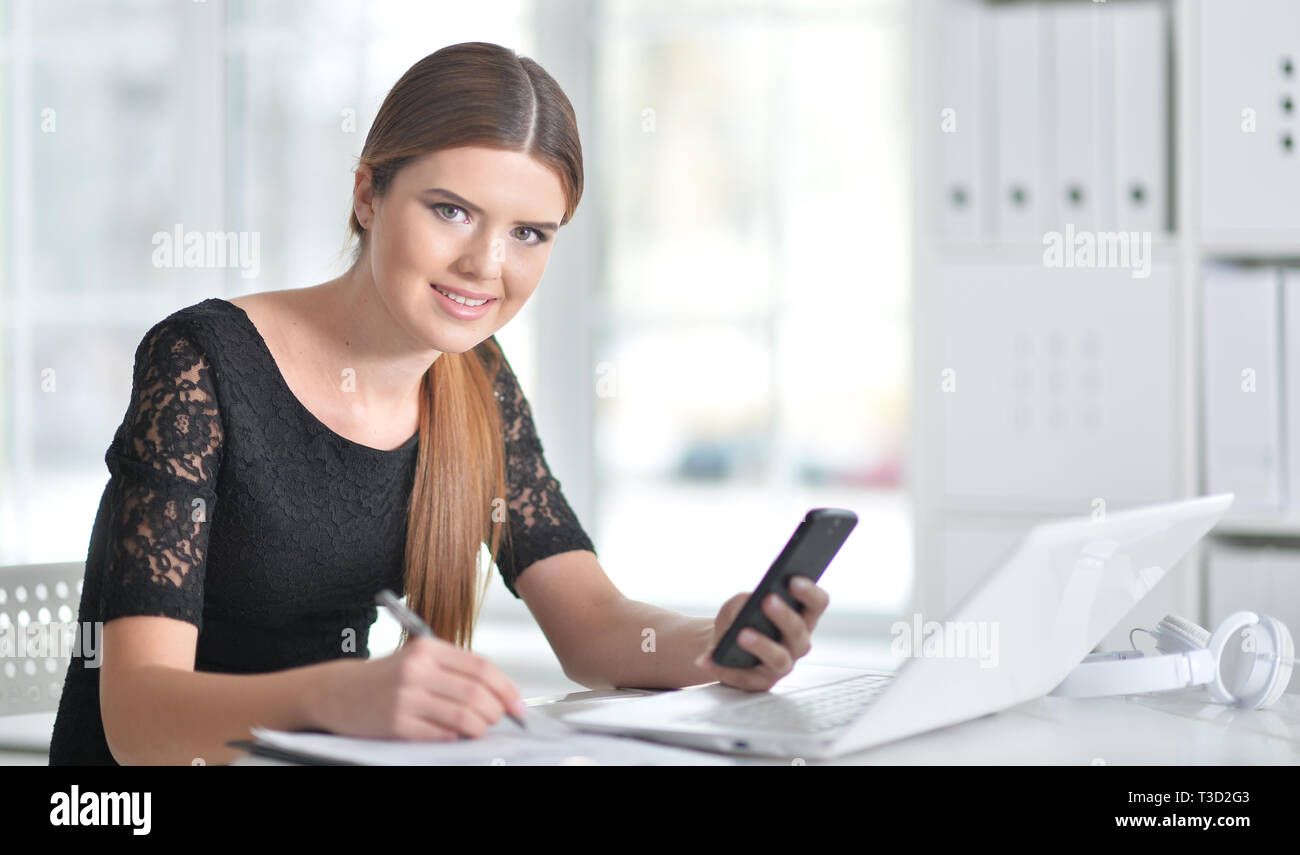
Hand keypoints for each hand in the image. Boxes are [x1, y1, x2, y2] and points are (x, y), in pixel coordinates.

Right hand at [308, 635, 527, 739]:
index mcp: (427, 649)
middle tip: (499, 719)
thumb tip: (498, 694)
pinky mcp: (396, 724)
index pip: (481, 668)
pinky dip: (456, 737)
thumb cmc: (386, 677)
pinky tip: (455, 734)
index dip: (506, 689)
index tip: (518, 706)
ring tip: (479, 729)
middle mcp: (417, 670)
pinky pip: (441, 734)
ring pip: (463, 717)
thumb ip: (455, 671)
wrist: (338, 691)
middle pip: (476, 694)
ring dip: (480, 728)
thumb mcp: (419, 659)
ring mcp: (406, 698)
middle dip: (496, 712)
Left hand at [692, 577, 829, 691]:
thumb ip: (745, 602)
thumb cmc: (738, 619)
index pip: (817, 604)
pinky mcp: (761, 683)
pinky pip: (745, 677)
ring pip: (779, 658)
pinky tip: (706, 659)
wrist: (722, 647)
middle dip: (784, 615)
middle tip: (768, 599)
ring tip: (742, 634)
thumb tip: (748, 607)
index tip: (793, 579)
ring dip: (761, 645)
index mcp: (801, 618)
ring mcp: (782, 665)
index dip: (809, 592)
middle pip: (798, 630)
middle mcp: (798, 643)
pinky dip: (723, 668)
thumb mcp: (738, 604)